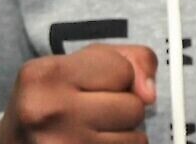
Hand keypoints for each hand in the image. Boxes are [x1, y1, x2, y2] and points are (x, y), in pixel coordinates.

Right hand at [0, 43, 155, 143]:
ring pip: (136, 138)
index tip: (90, 85)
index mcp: (44, 75)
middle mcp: (48, 112)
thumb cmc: (50, 101)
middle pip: (133, 106)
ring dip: (122, 134)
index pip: (123, 70)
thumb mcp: (79, 63)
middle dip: (122, 107)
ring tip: (89, 130)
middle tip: (90, 111)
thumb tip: (150, 93)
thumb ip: (128, 59)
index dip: (117, 77)